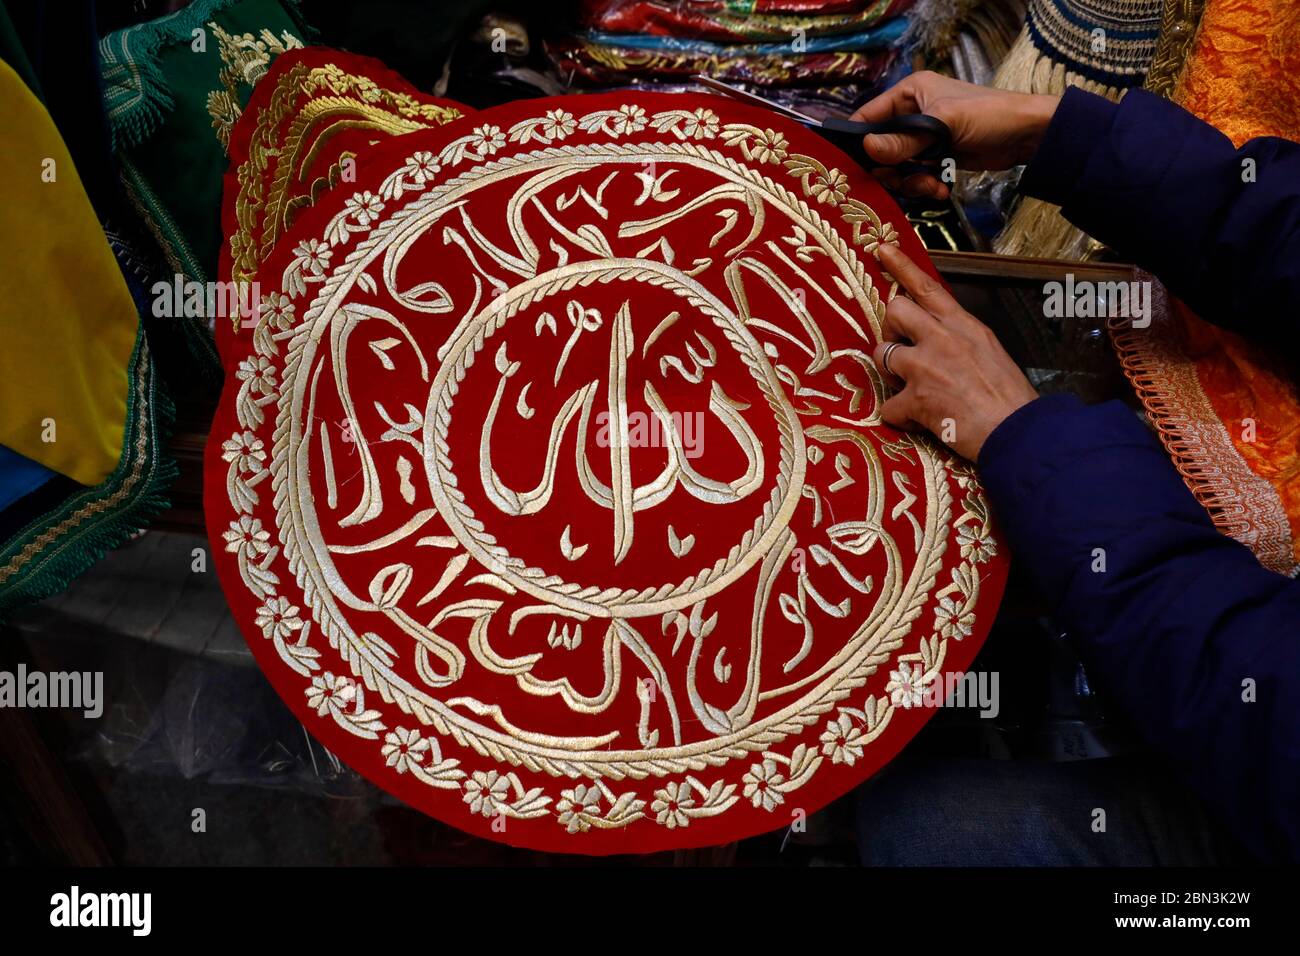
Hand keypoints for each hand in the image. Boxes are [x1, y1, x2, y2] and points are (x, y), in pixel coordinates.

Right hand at [850, 71, 1059, 198]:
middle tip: (902, 180)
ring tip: (932, 186)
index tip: (852, 168)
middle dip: (891, 170)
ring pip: (897, 169)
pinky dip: (925, 187)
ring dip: (911, 183)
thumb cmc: (989, 115)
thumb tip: (867, 149)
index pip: (868, 117)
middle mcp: (911, 114)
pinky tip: (942, 189)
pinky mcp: (935, 158)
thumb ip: (904, 140)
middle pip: (880, 150)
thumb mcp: (943, 124)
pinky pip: (916, 177)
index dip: (857, 142)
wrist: (1027, 135)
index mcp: (908, 93)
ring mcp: (923, 139)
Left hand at [871, 243, 1038, 460]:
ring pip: (882, 354)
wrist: (1017, 430)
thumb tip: (935, 339)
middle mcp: (942, 338)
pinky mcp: (916, 398)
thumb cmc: (1008, 398)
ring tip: (912, 390)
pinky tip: (919, 422)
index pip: (927, 287)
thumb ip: (959, 340)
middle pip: (894, 311)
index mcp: (963, 325)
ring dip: (891, 374)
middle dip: (889, 330)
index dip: (901, 266)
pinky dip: (899, 416)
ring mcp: (926, 366)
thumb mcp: (989, 352)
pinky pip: (888, 405)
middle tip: (899, 350)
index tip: (881, 249)